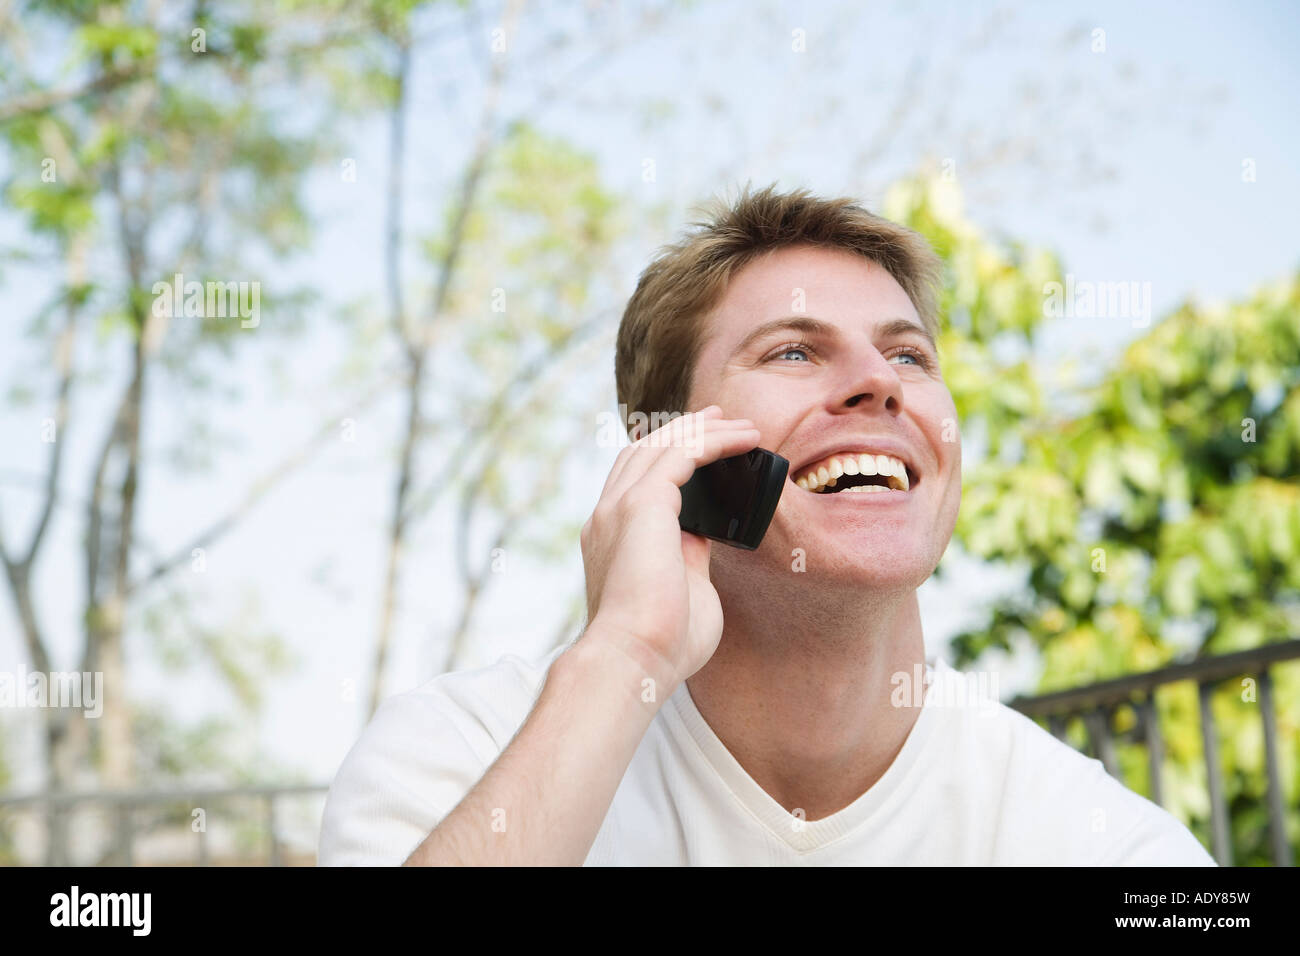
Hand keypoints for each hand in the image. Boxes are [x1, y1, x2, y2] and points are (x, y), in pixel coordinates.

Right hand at [580, 405, 760, 689]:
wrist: (633, 661)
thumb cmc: (661, 644)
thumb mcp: (680, 589)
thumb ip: (688, 557)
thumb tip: (704, 537)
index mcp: (612, 538)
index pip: (636, 481)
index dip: (670, 456)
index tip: (703, 446)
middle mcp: (608, 516)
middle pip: (644, 451)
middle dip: (684, 430)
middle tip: (720, 417)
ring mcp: (619, 508)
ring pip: (662, 445)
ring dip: (703, 430)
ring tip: (741, 425)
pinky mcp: (642, 505)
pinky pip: (683, 454)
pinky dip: (713, 441)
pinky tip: (744, 440)